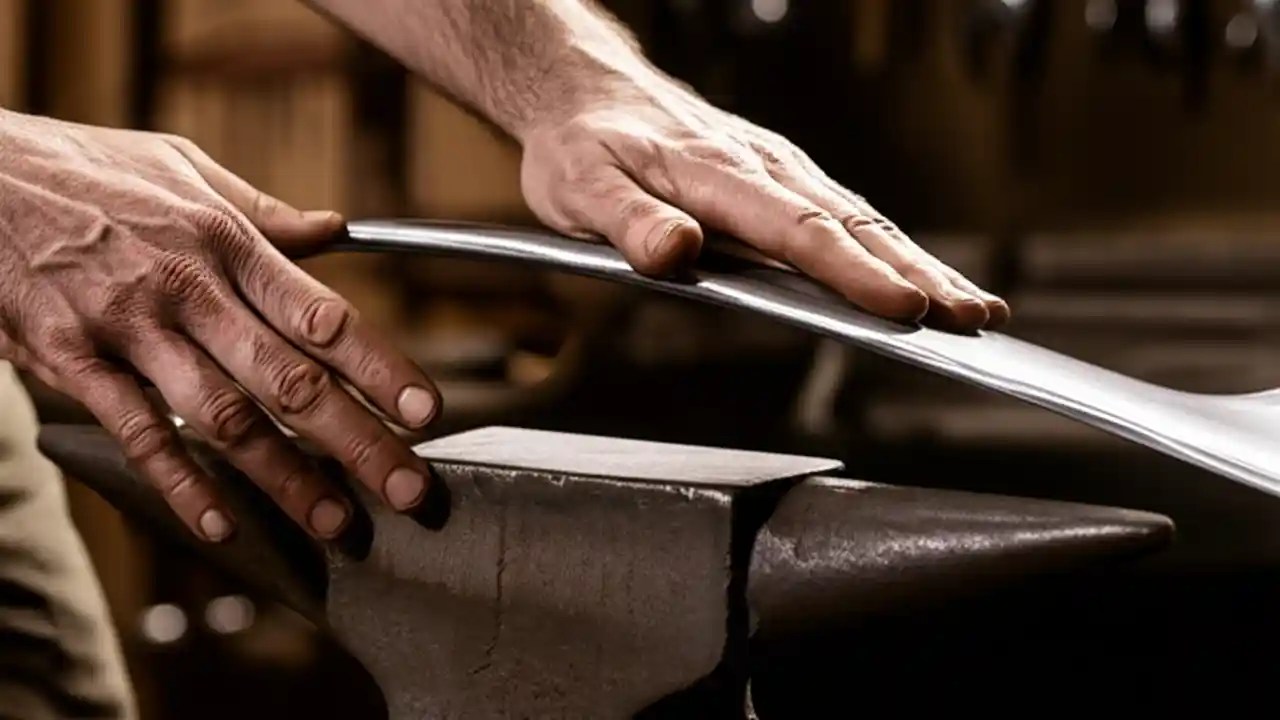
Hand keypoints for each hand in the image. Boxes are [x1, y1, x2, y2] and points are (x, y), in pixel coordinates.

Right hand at [0, 111, 440, 542]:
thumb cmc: (87, 168)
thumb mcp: (184, 166)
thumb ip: (263, 210)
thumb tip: (335, 229)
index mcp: (226, 239)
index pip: (322, 314)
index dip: (380, 366)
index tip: (425, 410)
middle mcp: (188, 288)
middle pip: (290, 378)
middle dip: (357, 440)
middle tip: (408, 489)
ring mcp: (129, 328)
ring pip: (223, 416)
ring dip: (285, 476)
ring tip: (335, 520)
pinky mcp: (73, 359)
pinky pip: (137, 433)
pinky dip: (180, 483)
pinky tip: (221, 524)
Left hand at [519, 80, 1008, 331]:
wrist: (585, 90)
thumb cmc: (583, 147)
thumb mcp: (581, 190)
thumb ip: (629, 223)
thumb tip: (674, 251)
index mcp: (718, 176)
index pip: (798, 230)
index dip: (853, 273)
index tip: (904, 308)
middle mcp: (761, 167)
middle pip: (853, 224)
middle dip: (919, 275)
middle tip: (974, 319)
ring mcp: (777, 168)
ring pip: (863, 217)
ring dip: (921, 264)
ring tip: (974, 307)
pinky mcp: (780, 176)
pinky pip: (847, 212)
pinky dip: (892, 248)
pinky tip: (919, 276)